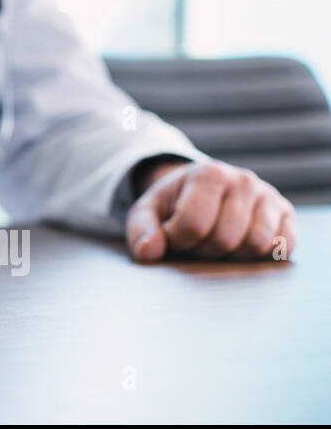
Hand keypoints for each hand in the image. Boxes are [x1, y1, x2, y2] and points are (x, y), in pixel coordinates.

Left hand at [125, 160, 297, 262]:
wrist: (201, 190)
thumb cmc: (173, 205)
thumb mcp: (147, 212)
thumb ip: (140, 231)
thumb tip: (148, 253)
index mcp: (208, 174)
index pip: (193, 225)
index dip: (178, 240)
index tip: (172, 234)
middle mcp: (244, 180)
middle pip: (224, 239)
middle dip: (204, 250)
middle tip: (195, 241)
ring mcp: (269, 196)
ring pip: (255, 245)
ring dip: (232, 255)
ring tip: (217, 242)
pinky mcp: (287, 214)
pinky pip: (282, 246)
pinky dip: (261, 254)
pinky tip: (240, 244)